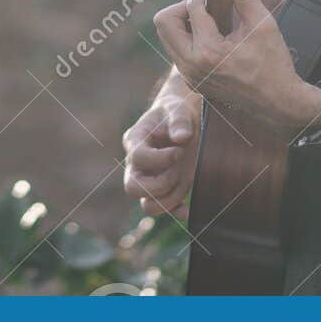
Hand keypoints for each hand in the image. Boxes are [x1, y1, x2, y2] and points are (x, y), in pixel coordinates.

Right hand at [121, 83, 199, 218]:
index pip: (137, 157)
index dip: (159, 159)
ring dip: (169, 199)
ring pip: (147, 204)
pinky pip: (163, 209)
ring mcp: (150, 178)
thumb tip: (182, 138)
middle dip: (159, 185)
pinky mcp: (165, 188)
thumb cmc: (177, 111)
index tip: (179, 150)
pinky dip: (176, 212)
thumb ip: (179, 120)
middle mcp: (137, 164)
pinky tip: (188, 209)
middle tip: (177, 171)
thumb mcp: (179, 109)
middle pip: (132, 187)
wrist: (185, 118)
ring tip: (185, 180)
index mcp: (136, 140)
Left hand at [152, 0, 320, 132]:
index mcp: (208, 52)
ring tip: (209, 17)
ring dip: (183, 22)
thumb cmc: (274, 66)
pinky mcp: (191, 80)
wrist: (279, 103)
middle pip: (164, 22)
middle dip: (182, 6)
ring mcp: (189, 75)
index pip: (193, 7)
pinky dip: (188, 37)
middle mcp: (191, 65)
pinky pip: (177, 51)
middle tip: (205, 3)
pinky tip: (211, 33)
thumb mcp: (263, 25)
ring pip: (167, 37)